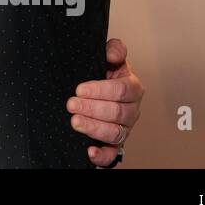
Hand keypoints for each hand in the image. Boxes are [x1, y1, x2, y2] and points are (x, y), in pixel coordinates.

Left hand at [68, 37, 143, 166]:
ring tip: (75, 122)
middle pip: (117, 112)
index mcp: (132, 87)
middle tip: (72, 104)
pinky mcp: (115, 144)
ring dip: (94, 128)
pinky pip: (112, 154)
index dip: (99, 90)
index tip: (79, 89)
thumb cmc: (104, 74)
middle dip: (92, 108)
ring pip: (114, 132)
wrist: (98, 91)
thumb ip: (114, 49)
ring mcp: (124, 128)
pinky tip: (89, 151)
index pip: (120, 90)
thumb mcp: (108, 57)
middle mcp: (131, 110)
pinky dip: (102, 155)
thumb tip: (112, 54)